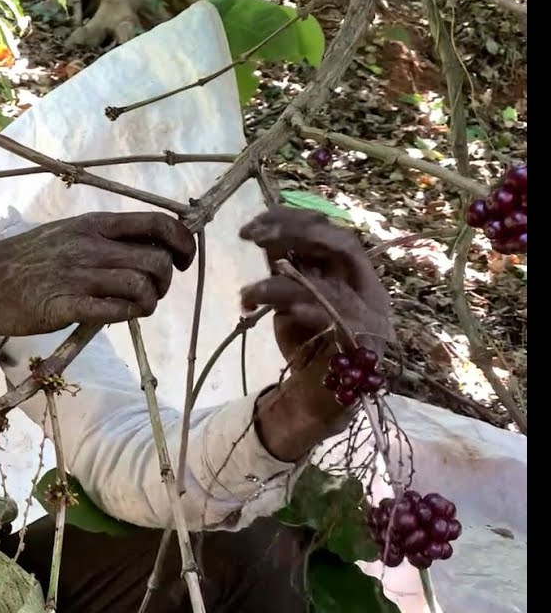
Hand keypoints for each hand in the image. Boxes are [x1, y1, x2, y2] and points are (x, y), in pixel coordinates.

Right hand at [0, 212, 196, 347]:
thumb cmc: (25, 260)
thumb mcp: (66, 234)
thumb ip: (104, 238)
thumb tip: (147, 246)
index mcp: (93, 224)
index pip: (159, 223)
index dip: (183, 243)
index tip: (182, 260)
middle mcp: (90, 245)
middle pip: (157, 259)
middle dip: (166, 280)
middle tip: (153, 291)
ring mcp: (78, 275)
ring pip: (142, 285)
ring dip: (149, 301)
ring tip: (138, 307)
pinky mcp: (65, 305)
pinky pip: (116, 310)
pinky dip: (129, 314)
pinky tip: (121, 315)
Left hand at [238, 208, 393, 458]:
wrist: (323, 396)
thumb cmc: (309, 341)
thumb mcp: (293, 295)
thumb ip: (285, 267)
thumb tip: (262, 233)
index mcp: (353, 272)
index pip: (331, 229)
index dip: (293, 219)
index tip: (253, 224)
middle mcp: (366, 287)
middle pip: (340, 243)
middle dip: (294, 233)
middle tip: (251, 236)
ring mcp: (368, 316)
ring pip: (331, 282)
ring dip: (280, 284)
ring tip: (247, 295)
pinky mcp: (360, 345)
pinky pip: (336, 320)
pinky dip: (309, 310)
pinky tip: (286, 312)